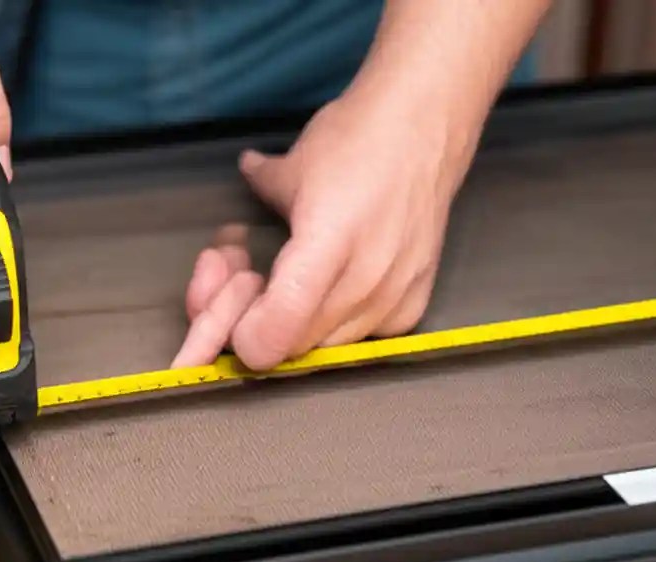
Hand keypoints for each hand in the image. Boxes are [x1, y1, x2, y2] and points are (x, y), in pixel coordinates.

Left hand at [172, 85, 480, 370]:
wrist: (427, 121)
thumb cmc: (356, 137)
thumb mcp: (289, 171)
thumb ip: (249, 211)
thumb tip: (231, 225)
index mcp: (326, 245)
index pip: (271, 336)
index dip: (236, 332)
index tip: (227, 298)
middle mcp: (364, 282)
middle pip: (285, 346)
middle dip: (249, 315)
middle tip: (239, 269)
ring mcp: (393, 298)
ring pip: (316, 346)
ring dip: (285, 316)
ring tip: (274, 266)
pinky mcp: (412, 304)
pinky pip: (352, 337)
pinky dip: (323, 317)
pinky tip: (315, 279)